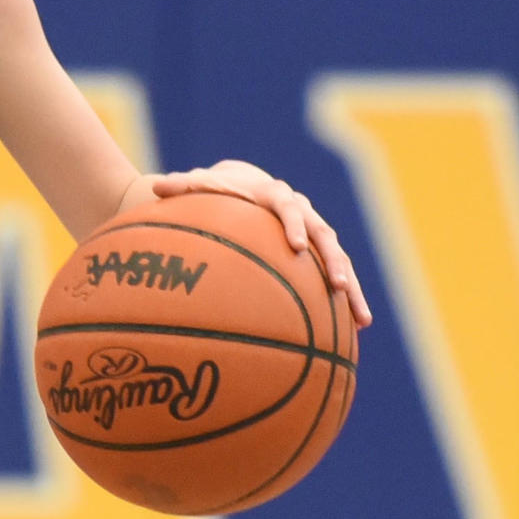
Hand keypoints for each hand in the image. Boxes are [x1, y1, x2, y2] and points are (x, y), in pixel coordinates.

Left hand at [151, 159, 372, 340]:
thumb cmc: (220, 191)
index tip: (295, 247)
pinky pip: (337, 278)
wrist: (248, 186)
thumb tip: (157, 189)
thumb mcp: (201, 186)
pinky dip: (348, 302)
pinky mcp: (320, 255)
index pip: (289, 208)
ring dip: (353, 290)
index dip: (293, 226)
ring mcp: (315, 235)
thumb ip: (183, 187)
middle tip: (339, 286)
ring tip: (362, 320)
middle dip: (335, 263)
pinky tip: (355, 331)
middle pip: (325, 237)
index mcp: (278, 196)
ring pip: (340, 262)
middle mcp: (304, 213)